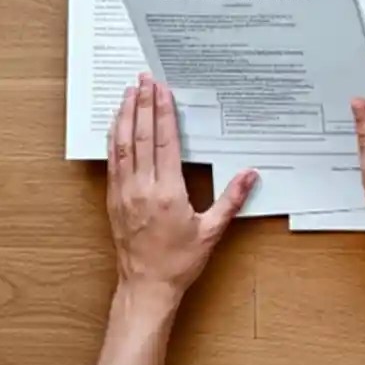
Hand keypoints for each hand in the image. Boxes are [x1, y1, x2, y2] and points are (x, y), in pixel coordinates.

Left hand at [95, 73, 256, 364]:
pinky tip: (116, 124)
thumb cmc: (179, 261)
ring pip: (123, 144)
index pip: (165, 142)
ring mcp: (124, 192)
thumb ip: (232, 199)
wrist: (146, 286)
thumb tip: (251, 174)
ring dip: (126, 115)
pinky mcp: (113, 199)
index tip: (163, 90)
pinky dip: (114, 138)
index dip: (164, 113)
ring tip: (129, 92)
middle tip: (145, 79)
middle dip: (144, 104)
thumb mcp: (212, 231)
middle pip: (142, 136)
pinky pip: (112, 161)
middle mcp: (143, 187)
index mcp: (168, 192)